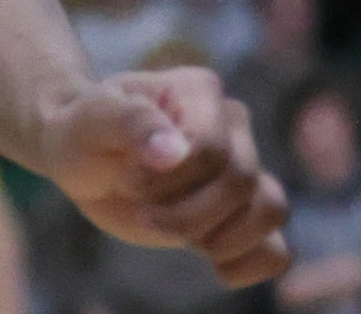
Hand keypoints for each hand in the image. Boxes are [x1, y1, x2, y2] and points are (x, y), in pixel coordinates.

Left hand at [41, 69, 288, 288]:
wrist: (83, 157)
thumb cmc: (83, 131)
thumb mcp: (89, 122)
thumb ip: (129, 123)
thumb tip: (173, 150)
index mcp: (198, 91)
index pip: (211, 148)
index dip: (169, 178)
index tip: (127, 180)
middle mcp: (233, 125)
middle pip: (240, 183)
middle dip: (186, 212)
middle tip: (142, 212)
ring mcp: (245, 169)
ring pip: (269, 209)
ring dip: (219, 237)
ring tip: (174, 231)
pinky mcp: (244, 213)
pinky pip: (277, 248)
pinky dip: (252, 263)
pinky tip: (216, 269)